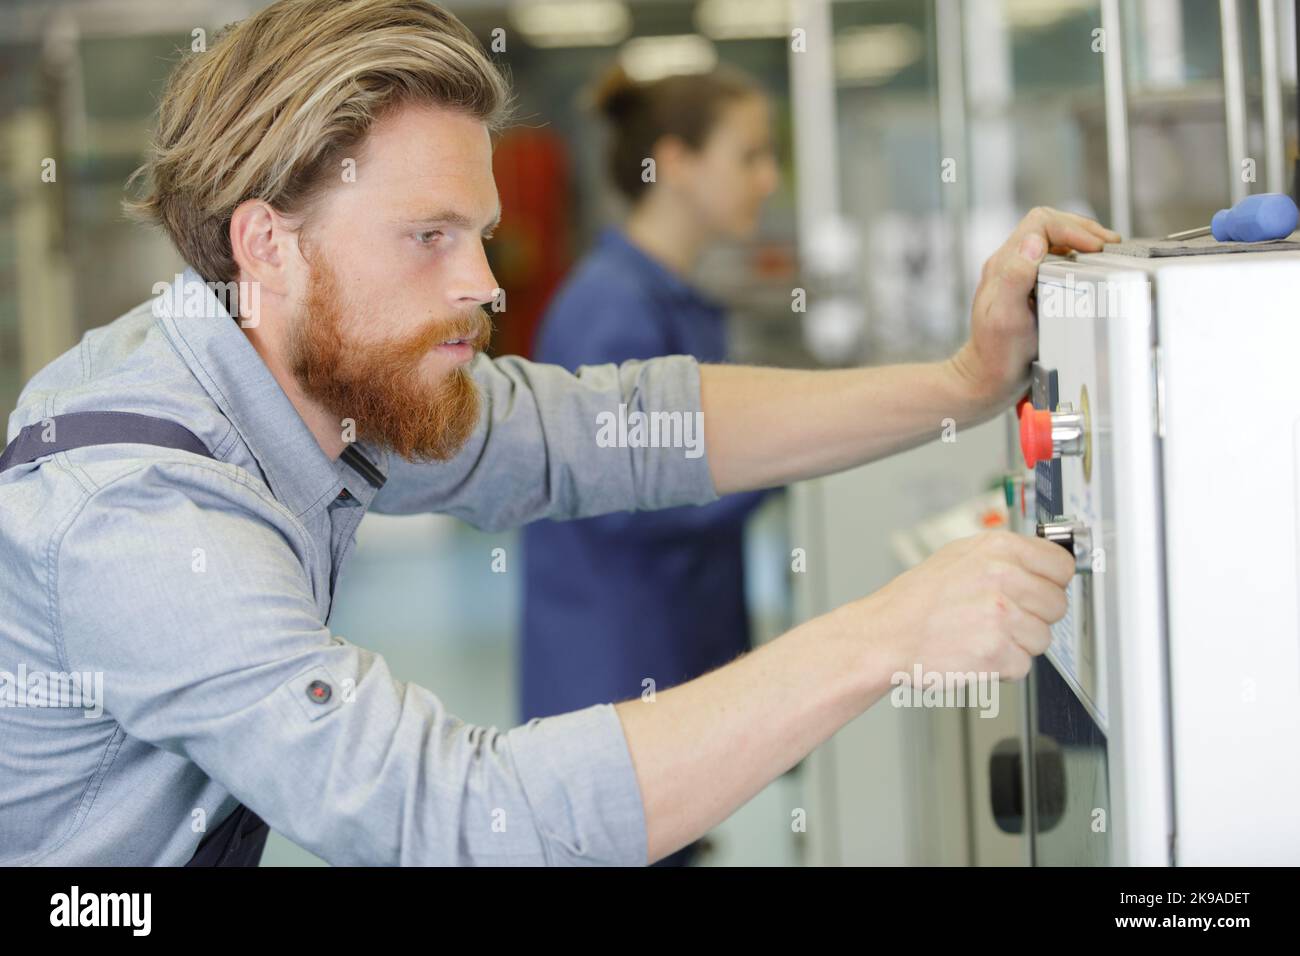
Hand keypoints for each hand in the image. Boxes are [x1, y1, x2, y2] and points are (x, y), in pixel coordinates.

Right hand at [840, 529, 1074, 681]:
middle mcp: (1003, 578)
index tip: (1041, 589)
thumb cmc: (916, 599)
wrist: (886, 634)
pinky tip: (977, 651)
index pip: (1061, 565)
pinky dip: (1003, 666)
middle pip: (1057, 604)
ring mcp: (1001, 616)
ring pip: (1043, 638)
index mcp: (998, 548)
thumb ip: (1004, 556)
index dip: (1051, 582)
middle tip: (1002, 617)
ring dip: (1019, 643)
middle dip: (1035, 615)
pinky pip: (1024, 665)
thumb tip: (1043, 560)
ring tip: (984, 634)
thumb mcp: (959, 556)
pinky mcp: (996, 652)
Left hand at [949, 207, 1120, 410]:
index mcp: (1003, 264)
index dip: (1071, 228)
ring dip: (1082, 241)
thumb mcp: (1006, 317)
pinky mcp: (1031, 289)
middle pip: (1049, 226)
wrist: (988, 378)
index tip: (1093, 247)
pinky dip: (1077, 259)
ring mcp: (1020, 276)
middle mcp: (1010, 264)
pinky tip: (1091, 270)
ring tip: (1105, 252)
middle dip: (1082, 230)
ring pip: (1054, 241)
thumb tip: (1034, 243)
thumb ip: (1016, 277)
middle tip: (1108, 245)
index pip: (1040, 223)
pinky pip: (1056, 260)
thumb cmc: (995, 354)